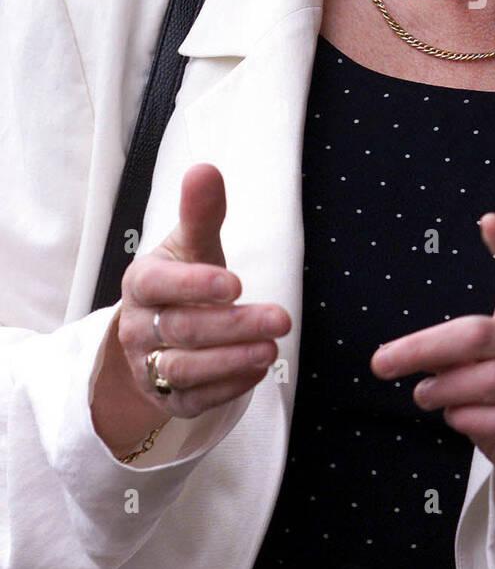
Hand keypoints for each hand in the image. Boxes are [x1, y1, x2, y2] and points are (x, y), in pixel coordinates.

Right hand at [92, 163, 290, 455]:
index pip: (159, 284)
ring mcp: (148, 366)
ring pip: (185, 369)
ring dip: (231, 360)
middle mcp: (138, 327)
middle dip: (233, 326)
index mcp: (141, 283)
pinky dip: (227, 387)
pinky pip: (194, 399)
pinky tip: (258, 371)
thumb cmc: (181, 279)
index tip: (236, 284)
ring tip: (272, 349)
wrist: (155, 334)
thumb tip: (205, 169)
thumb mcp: (190, 245)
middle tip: (281, 318)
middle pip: (182, 329)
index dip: (195, 285)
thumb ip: (200, 212)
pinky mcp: (167, 398)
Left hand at [370, 213, 494, 555]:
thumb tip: (401, 354)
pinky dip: (468, 419)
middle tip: (383, 362)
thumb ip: (452, 357)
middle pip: (483, 333)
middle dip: (425, 347)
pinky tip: (457, 420)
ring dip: (444, 389)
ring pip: (491, 378)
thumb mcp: (476, 374)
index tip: (489, 221)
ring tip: (425, 396)